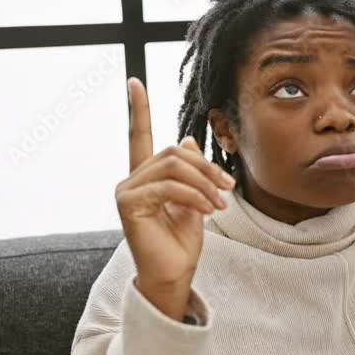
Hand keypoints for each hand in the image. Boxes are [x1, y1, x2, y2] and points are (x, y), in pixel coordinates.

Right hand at [115, 77, 235, 319]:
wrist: (174, 274)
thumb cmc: (182, 242)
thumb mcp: (195, 200)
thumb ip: (190, 172)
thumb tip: (187, 140)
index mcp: (146, 176)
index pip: (140, 136)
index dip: (139, 109)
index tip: (134, 81)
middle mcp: (132, 180)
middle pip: (173, 152)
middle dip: (205, 167)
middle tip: (227, 187)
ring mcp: (126, 191)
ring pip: (173, 167)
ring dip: (204, 183)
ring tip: (219, 204)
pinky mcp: (129, 204)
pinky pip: (168, 187)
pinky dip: (194, 196)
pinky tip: (207, 211)